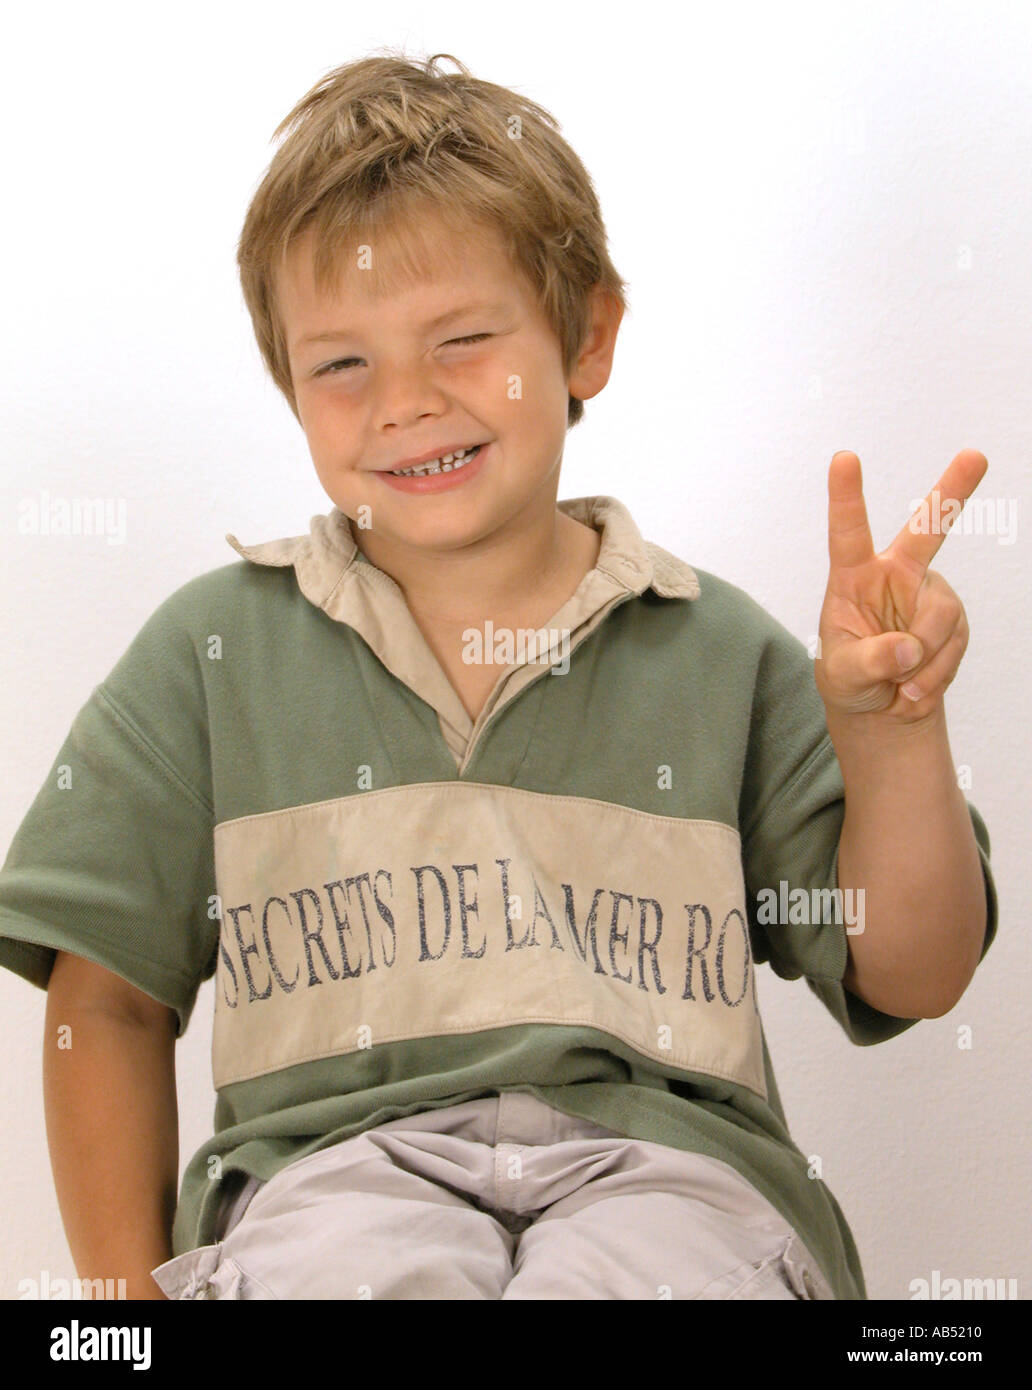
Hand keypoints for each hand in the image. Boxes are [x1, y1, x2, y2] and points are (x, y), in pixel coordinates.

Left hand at [813, 448, 986, 724]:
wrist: (881, 707)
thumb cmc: (848, 678)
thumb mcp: (842, 675)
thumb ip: (868, 661)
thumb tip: (906, 649)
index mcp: (854, 577)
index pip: (848, 533)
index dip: (846, 496)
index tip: (843, 458)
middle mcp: (896, 575)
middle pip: (928, 529)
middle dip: (953, 490)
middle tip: (975, 456)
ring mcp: (929, 595)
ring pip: (940, 616)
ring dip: (921, 659)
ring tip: (899, 680)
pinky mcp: (953, 620)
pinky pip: (954, 644)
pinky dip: (934, 673)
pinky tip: (915, 684)